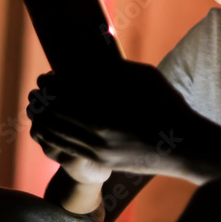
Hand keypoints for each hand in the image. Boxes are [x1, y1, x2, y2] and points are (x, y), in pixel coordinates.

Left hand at [27, 62, 204, 180]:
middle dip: (43, 99)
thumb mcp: (143, 77)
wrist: (183, 146)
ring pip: (56, 134)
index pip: (65, 92)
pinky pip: (67, 149)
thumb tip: (87, 59)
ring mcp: (98, 150)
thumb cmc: (167, 104)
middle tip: (38, 89)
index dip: (51, 83)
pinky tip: (48, 127)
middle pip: (55, 113)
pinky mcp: (101, 162)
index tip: (47, 76)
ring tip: (37, 107)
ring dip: (42, 118)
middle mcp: (98, 132)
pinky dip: (52, 136)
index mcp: (107, 107)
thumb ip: (113, 68)